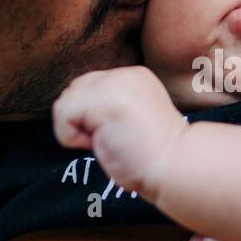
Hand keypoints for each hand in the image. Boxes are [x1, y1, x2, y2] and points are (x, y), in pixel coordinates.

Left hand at [52, 66, 186, 197]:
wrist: (177, 166)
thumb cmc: (153, 158)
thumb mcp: (129, 121)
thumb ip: (107, 109)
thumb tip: (73, 114)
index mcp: (134, 78)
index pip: (90, 88)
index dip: (92, 118)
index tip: (118, 135)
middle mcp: (125, 74)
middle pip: (75, 90)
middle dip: (82, 120)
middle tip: (111, 139)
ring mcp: (115, 82)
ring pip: (66, 101)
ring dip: (76, 129)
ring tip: (107, 141)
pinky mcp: (105, 97)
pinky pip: (63, 113)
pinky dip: (71, 136)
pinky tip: (98, 143)